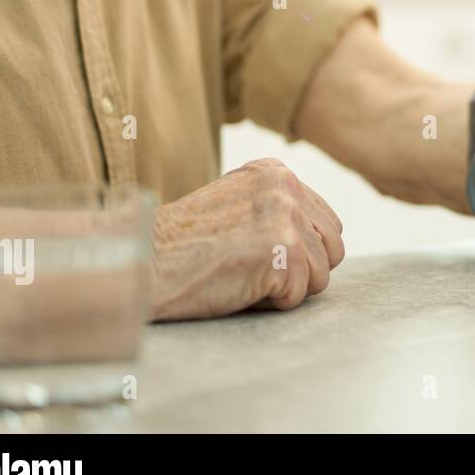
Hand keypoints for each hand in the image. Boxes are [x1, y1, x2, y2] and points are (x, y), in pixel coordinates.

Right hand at [150, 158, 345, 320]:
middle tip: (252, 268)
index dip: (298, 251)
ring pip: (320, 274)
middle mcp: (287, 186)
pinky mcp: (284, 250)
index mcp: (277, 172)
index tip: (256, 251)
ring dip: (284, 287)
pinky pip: (298, 295)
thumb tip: (325, 236)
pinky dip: (270, 302)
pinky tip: (237, 285)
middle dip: (301, 269)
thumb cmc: (182, 245)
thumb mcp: (235, 204)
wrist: (142, 263)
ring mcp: (287, 216)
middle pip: (332, 248)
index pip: (326, 223)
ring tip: (242, 274)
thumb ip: (278, 208)